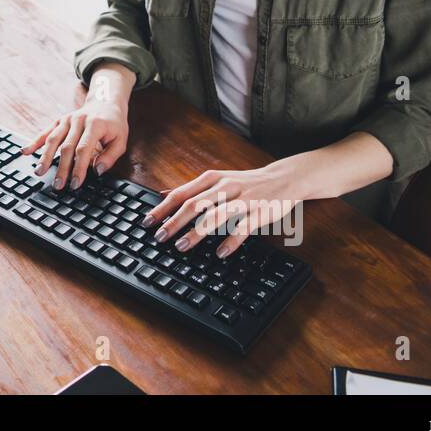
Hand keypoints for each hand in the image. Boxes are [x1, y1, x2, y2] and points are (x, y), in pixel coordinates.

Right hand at [22, 98, 129, 190]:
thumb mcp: (121, 140)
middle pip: (66, 147)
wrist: (105, 103)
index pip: (84, 149)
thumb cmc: (113, 125)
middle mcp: (78, 120)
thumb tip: (97, 171)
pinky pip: (46, 132)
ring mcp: (67, 119)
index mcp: (95, 124)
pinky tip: (25, 151)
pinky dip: (35, 142)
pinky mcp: (59, 120)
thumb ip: (110, 156)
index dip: (78, 168)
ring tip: (39, 172)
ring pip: (53, 140)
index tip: (75, 184)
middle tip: (58, 186)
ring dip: (45, 157)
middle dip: (61, 168)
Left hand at [140, 156, 308, 257]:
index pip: (181, 193)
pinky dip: (231, 241)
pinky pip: (243, 228)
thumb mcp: (217, 180)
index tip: (147, 222)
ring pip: (216, 216)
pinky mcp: (260, 211)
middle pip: (194, 204)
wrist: (284, 178)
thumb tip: (162, 194)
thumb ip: (191, 188)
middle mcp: (225, 187)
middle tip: (160, 237)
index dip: (163, 208)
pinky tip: (220, 253)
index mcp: (212, 179)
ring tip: (182, 246)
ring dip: (197, 232)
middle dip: (174, 222)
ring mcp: (243, 199)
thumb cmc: (246, 182)